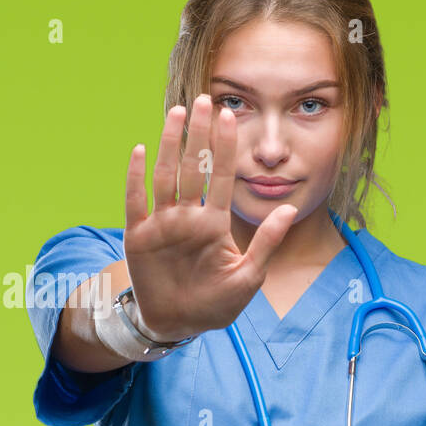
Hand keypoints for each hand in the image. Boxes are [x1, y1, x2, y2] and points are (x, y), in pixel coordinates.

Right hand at [122, 93, 297, 341]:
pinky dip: (136, 177)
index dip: (225, 147)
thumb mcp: (248, 277)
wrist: (177, 325)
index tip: (231, 115)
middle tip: (205, 100)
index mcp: (213, 223)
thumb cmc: (215, 304)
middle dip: (199, 135)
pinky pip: (136, 201)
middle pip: (193, 167)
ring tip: (177, 113)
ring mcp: (162, 224)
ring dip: (169, 144)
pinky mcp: (138, 237)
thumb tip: (289, 208)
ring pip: (166, 176)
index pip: (221, 177)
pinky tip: (139, 151)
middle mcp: (187, 217)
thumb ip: (266, 242)